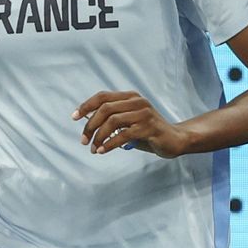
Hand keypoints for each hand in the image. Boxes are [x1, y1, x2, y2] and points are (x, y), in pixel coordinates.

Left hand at [75, 91, 193, 156]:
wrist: (174, 139)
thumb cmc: (147, 132)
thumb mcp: (128, 122)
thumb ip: (112, 120)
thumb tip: (88, 125)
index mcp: (130, 97)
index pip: (102, 96)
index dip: (86, 105)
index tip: (74, 117)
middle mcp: (137, 101)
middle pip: (105, 109)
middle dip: (90, 125)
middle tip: (84, 140)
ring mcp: (144, 113)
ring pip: (113, 121)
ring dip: (99, 136)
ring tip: (93, 148)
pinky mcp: (149, 127)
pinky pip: (124, 134)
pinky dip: (110, 144)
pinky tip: (102, 151)